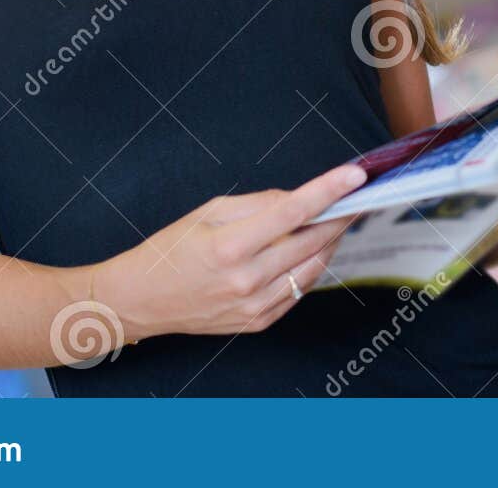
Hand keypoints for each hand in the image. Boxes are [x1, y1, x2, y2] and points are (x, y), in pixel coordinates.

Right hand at [93, 161, 366, 340]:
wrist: (141, 300)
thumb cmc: (170, 250)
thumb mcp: (209, 212)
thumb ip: (259, 203)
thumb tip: (300, 198)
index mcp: (230, 247)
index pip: (293, 212)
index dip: (329, 191)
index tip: (355, 176)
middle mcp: (246, 280)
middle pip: (312, 242)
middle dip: (340, 216)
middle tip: (356, 197)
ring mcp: (254, 306)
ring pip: (314, 269)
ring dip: (330, 242)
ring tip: (336, 220)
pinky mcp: (258, 322)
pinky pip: (299, 290)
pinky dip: (311, 267)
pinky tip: (311, 249)